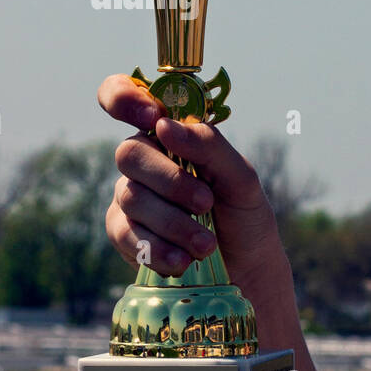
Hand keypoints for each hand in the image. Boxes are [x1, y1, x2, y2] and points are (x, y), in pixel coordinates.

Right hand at [97, 73, 293, 333]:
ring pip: (131, 197)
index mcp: (169, 134)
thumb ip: (209, 146)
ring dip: (173, 222)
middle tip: (205, 203)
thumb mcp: (241, 178)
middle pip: (130, 153)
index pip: (124, 97)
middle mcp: (144, 161)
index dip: (123, 98)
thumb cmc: (244, 217)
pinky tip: (181, 262)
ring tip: (206, 244)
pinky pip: (126, 234)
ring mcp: (129, 197)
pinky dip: (157, 248)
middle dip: (170, 181)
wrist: (247, 273)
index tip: (153, 118)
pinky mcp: (124, 235)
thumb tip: (165, 125)